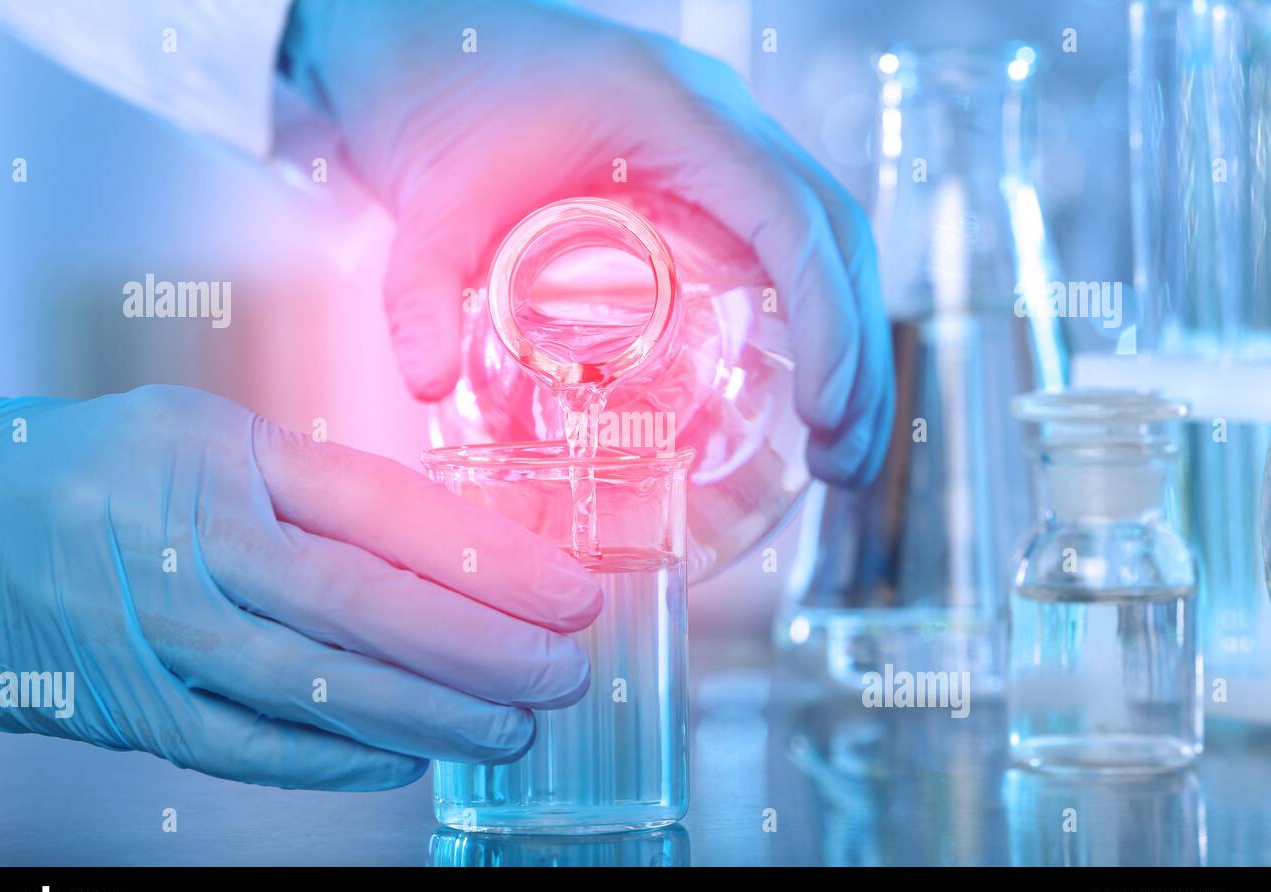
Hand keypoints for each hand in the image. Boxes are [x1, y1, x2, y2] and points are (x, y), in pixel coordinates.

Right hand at [0, 386, 600, 789]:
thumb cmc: (110, 472)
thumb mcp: (217, 440)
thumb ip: (322, 491)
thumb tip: (454, 556)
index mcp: (225, 457)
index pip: (385, 511)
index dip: (490, 560)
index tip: (568, 591)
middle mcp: (191, 543)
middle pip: (362, 605)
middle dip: (480, 648)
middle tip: (560, 672)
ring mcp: (157, 633)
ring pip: (316, 687)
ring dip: (429, 716)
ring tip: (509, 728)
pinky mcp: (132, 705)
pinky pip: (249, 746)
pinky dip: (336, 760)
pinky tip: (407, 760)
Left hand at [282, 0, 893, 485]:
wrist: (421, 31)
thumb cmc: (433, 91)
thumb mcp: (426, 201)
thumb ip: (418, 291)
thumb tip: (427, 385)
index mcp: (672, 113)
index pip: (789, 219)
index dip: (827, 322)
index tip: (824, 414)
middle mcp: (719, 117)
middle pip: (837, 233)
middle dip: (860, 352)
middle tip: (844, 461)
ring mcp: (720, 135)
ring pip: (828, 233)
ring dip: (852, 338)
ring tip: (839, 446)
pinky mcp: (705, 162)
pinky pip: (789, 232)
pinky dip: (814, 310)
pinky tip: (802, 384)